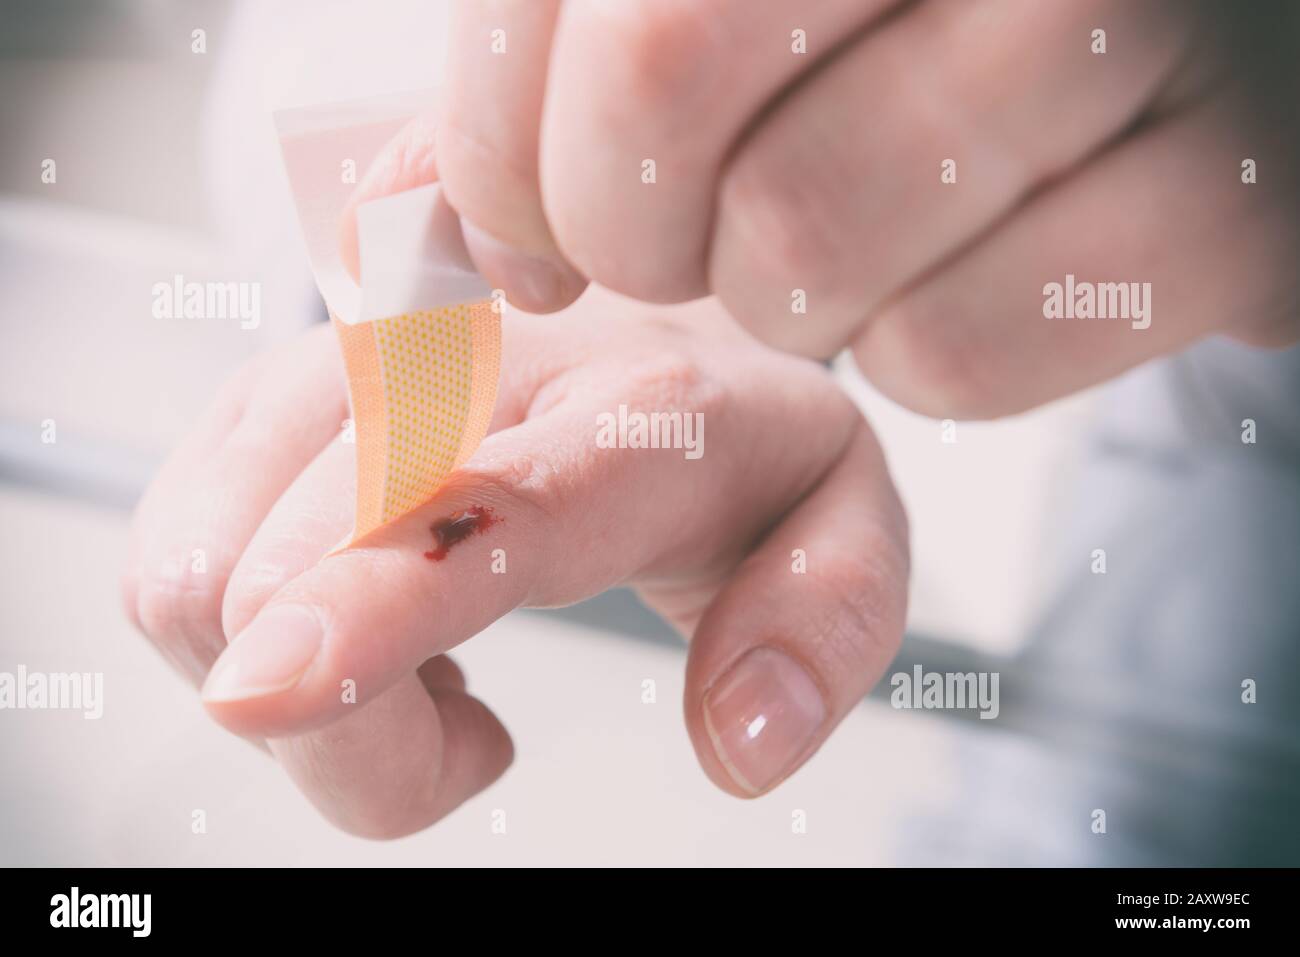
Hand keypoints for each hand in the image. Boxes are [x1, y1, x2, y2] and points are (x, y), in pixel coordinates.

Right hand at [123, 290, 907, 836]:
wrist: (646, 322)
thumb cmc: (734, 446)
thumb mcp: (841, 526)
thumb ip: (823, 626)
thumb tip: (738, 746)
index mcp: (635, 412)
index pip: (488, 502)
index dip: (373, 600)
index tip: (269, 693)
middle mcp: (465, 368)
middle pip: (297, 562)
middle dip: (341, 716)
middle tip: (467, 731)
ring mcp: (345, 372)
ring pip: (201, 577)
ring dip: (301, 685)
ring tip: (431, 661)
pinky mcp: (266, 402)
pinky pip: (174, 568)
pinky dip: (254, 636)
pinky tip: (364, 610)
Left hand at [343, 0, 1296, 417]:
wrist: (1154, 91)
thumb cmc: (887, 58)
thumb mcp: (710, 27)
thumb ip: (541, 89)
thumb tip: (385, 215)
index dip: (498, 146)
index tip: (517, 234)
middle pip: (664, 74)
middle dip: (626, 225)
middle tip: (668, 249)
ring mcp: (1138, 31)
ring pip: (811, 240)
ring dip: (778, 299)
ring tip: (822, 259)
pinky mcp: (1220, 199)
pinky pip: (963, 350)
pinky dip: (915, 361)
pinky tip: (937, 293)